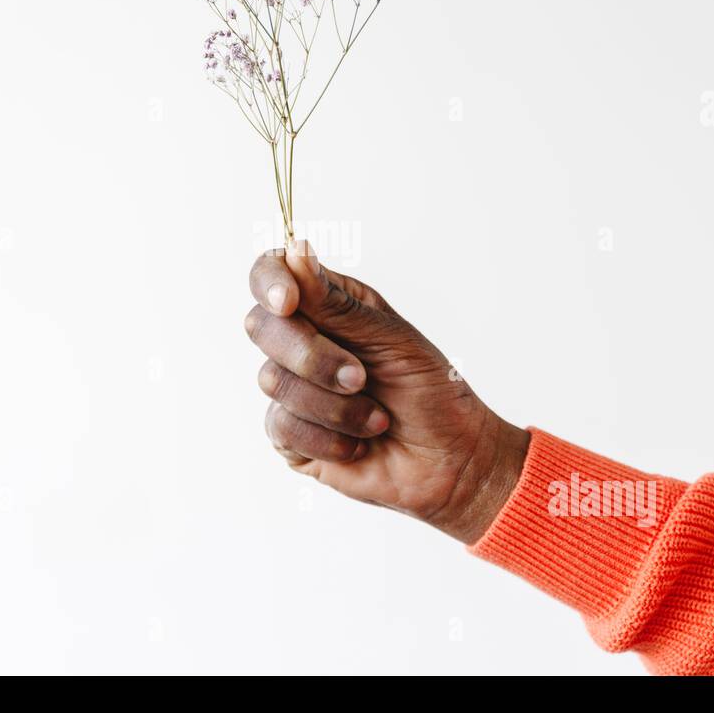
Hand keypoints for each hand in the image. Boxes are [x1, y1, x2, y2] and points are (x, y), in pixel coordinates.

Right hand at [245, 241, 529, 543]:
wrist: (451, 461)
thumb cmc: (431, 391)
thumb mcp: (391, 338)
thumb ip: (337, 302)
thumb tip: (295, 251)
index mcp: (327, 305)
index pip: (272, 275)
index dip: (270, 283)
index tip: (288, 302)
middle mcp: (302, 341)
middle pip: (262, 327)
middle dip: (313, 357)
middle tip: (361, 377)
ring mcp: (293, 389)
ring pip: (273, 380)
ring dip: (334, 405)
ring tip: (377, 419)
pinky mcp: (290, 436)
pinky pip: (282, 426)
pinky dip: (328, 437)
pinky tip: (359, 443)